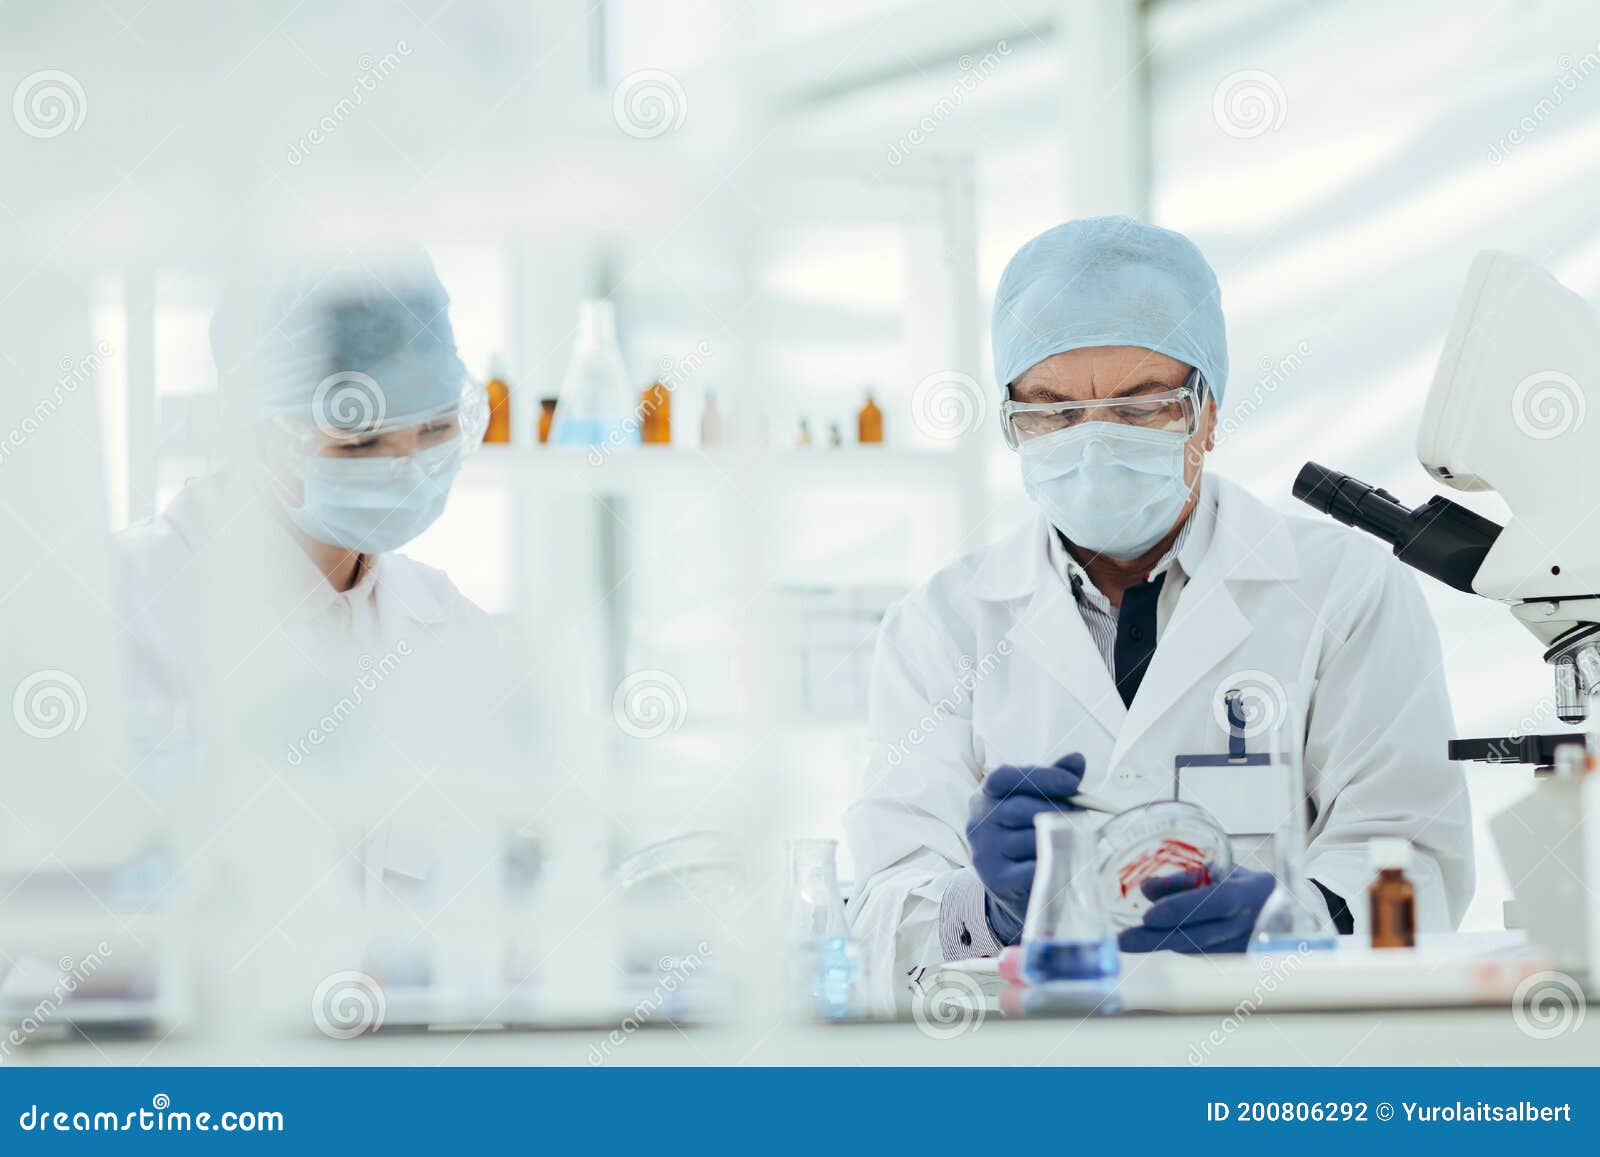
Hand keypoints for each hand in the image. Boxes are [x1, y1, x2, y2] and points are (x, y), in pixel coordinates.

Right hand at [965, 754, 1085, 945]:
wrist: (1013, 886)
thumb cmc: (1028, 835)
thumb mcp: (1038, 803)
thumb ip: (1055, 780)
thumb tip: (1077, 759)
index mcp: (985, 795)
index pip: (1004, 778)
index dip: (1039, 777)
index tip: (1072, 783)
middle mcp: (978, 821)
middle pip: (1021, 808)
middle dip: (1058, 811)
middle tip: (1081, 819)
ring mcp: (984, 852)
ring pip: (1030, 840)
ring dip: (1060, 840)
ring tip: (1076, 842)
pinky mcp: (995, 880)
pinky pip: (1032, 868)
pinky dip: (1053, 865)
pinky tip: (1064, 863)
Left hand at [1118, 866, 1274, 954]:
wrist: (1285, 912)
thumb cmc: (1248, 885)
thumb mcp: (1223, 871)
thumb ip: (1186, 878)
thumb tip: (1146, 887)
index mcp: (1248, 893)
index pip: (1214, 902)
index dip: (1181, 909)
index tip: (1149, 916)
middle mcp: (1245, 923)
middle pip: (1197, 936)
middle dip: (1156, 939)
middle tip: (1123, 940)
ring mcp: (1239, 945)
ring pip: (1192, 948)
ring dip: (1157, 944)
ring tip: (1127, 940)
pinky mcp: (1231, 959)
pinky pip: (1196, 951)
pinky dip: (1172, 943)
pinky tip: (1150, 939)